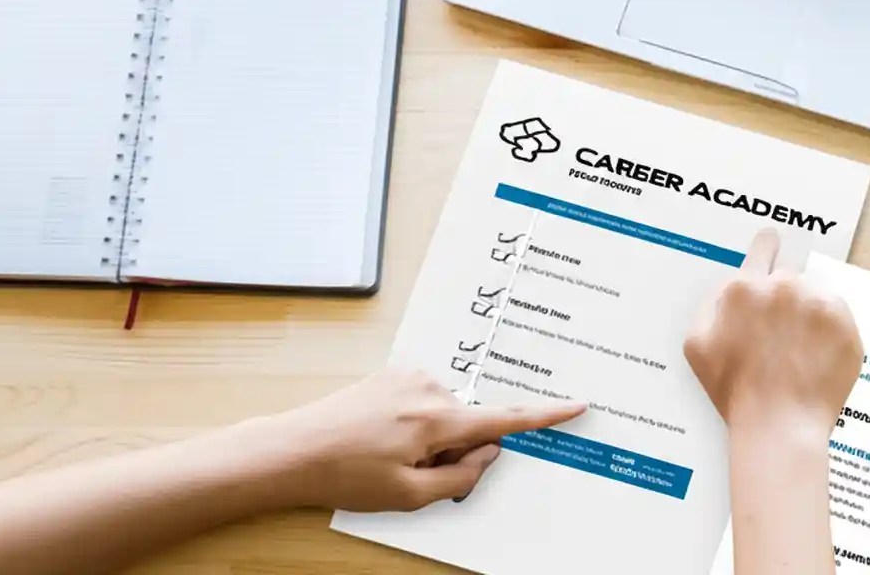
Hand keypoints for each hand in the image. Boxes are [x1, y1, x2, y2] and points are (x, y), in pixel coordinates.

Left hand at [262, 369, 585, 511]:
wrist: (294, 450)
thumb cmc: (345, 474)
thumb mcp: (409, 495)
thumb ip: (461, 475)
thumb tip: (490, 453)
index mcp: (436, 419)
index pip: (504, 419)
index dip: (545, 415)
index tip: (575, 404)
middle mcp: (427, 388)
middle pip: (468, 423)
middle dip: (453, 450)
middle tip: (411, 472)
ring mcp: (408, 377)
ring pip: (445, 414)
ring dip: (430, 438)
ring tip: (388, 455)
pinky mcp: (393, 374)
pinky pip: (423, 402)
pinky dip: (414, 423)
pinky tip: (382, 438)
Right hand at [684, 229, 862, 441]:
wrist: (778, 424)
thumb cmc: (735, 391)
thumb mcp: (697, 345)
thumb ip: (711, 304)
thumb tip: (730, 287)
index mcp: (744, 288)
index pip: (764, 246)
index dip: (768, 246)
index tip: (774, 244)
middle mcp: (782, 286)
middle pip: (788, 273)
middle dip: (783, 294)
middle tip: (779, 328)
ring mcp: (817, 302)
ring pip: (814, 291)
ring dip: (807, 309)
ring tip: (798, 347)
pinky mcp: (844, 322)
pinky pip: (836, 312)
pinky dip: (828, 329)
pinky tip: (815, 354)